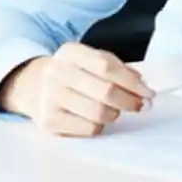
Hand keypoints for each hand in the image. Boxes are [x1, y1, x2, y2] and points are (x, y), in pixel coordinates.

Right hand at [0, 42, 154, 136]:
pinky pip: (87, 129)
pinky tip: (96, 120)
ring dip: (114, 114)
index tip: (148, 92)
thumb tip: (142, 85)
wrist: (33, 86)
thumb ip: (116, 68)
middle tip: (140, 105)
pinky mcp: (49, 121)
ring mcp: (50, 97)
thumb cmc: (72, 73)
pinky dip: (99, 126)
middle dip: (129, 101)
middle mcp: (57, 72)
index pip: (106, 66)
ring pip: (98, 113)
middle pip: (105, 91)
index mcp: (71, 52)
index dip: (131, 82)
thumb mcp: (89, 60)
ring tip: (115, 111)